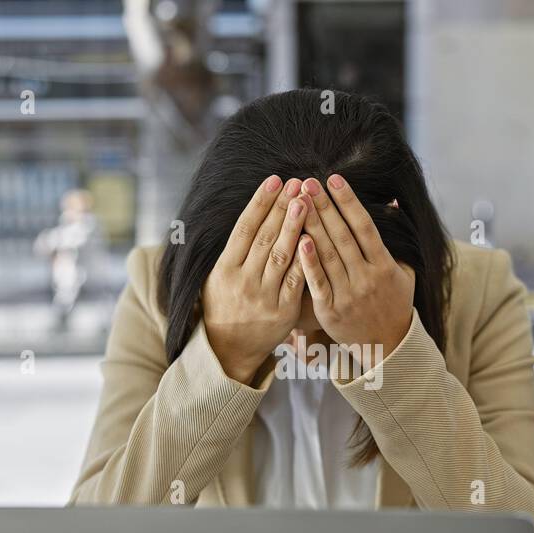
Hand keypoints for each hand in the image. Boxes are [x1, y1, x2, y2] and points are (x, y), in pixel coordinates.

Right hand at [202, 176, 308, 383]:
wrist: (228, 350)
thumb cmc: (225, 306)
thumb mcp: (218, 278)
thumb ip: (236, 251)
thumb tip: (254, 214)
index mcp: (225, 269)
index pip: (244, 228)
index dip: (260, 202)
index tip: (274, 180)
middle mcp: (243, 281)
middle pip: (264, 237)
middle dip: (281, 208)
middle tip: (297, 184)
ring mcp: (263, 297)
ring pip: (280, 256)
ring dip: (295, 227)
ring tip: (306, 202)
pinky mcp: (282, 312)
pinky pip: (295, 281)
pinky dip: (305, 260)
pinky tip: (315, 239)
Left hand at [296, 175, 414, 361]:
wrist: (387, 346)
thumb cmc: (394, 303)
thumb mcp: (404, 270)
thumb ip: (396, 237)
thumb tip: (394, 202)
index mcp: (384, 265)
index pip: (364, 227)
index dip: (349, 201)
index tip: (334, 178)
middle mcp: (367, 278)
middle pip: (343, 237)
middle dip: (324, 207)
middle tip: (307, 182)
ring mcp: (348, 295)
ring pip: (328, 255)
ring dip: (312, 226)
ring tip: (297, 202)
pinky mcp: (331, 311)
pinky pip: (317, 283)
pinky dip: (307, 263)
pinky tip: (298, 241)